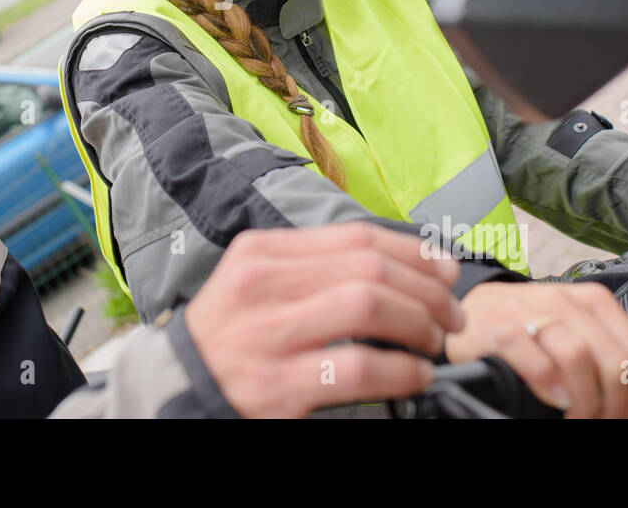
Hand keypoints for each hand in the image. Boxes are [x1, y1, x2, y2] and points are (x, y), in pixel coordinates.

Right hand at [183, 223, 465, 417]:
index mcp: (261, 253)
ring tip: (433, 343)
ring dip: (418, 325)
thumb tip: (401, 267)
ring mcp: (267, 335)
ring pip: (367, 307)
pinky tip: (414, 375)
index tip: (445, 270)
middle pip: (368, 269)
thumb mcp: (257, 286)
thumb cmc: (230, 338)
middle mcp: (261, 286)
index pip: (354, 237)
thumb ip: (314, 270)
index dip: (413, 252)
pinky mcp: (276, 385)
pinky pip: (358, 367)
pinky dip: (401, 370)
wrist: (177, 390)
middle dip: (427, 291)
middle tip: (450, 316)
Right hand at [444, 281, 627, 418]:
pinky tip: (550, 400)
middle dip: (616, 408)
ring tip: (575, 416)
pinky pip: (540, 365)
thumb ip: (611, 368)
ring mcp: (533, 312)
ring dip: (584, 403)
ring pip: (581, 359)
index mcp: (596, 304)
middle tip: (600, 422)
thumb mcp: (575, 339)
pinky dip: (551, 390)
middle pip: (618, 365)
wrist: (469, 314)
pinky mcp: (502, 329)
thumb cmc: (524, 330)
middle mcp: (568, 303)